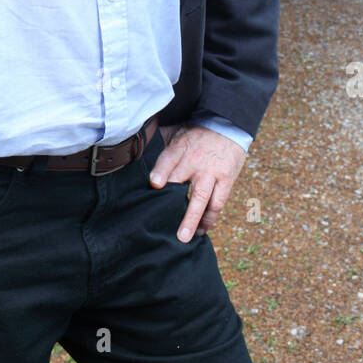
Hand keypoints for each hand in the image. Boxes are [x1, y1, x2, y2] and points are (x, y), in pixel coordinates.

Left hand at [149, 124, 246, 241]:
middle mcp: (196, 162)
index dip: (161, 172)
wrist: (227, 125)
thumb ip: (157, 141)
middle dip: (177, 207)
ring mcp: (212, 172)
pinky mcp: (226, 179)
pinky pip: (218, 202)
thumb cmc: (194, 133)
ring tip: (186, 238)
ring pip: (203, 199)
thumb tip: (135, 147)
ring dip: (194, 220)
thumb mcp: (175, 131)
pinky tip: (202, 230)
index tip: (155, 185)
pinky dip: (211, 218)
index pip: (168, 160)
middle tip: (168, 227)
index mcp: (180, 149)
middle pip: (185, 187)